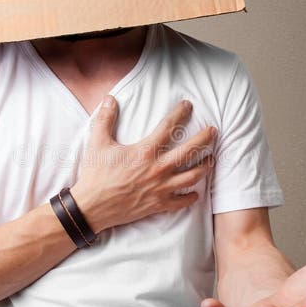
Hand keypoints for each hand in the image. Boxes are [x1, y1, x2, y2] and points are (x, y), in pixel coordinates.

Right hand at [70, 96, 215, 233]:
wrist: (92, 207)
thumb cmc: (95, 175)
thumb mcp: (97, 143)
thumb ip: (105, 118)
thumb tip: (110, 98)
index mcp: (145, 151)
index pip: (168, 127)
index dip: (180, 113)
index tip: (188, 105)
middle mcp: (158, 169)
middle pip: (190, 151)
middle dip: (205, 139)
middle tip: (213, 131)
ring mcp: (160, 188)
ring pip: (192, 176)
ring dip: (205, 167)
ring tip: (212, 159)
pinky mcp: (158, 204)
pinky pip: (182, 202)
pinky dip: (192, 197)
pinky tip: (196, 192)